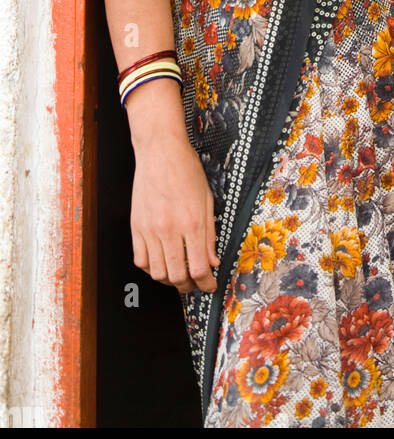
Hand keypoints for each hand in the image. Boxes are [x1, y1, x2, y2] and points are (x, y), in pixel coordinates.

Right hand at [130, 134, 220, 293]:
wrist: (160, 152)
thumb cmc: (186, 170)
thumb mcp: (208, 200)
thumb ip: (210, 234)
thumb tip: (213, 261)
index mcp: (192, 223)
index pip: (199, 269)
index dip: (206, 284)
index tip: (210, 285)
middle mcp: (169, 230)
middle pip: (177, 276)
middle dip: (189, 287)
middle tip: (196, 284)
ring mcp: (150, 230)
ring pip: (157, 272)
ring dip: (169, 280)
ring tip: (179, 275)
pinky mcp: (136, 227)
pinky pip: (140, 259)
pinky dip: (150, 267)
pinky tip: (160, 261)